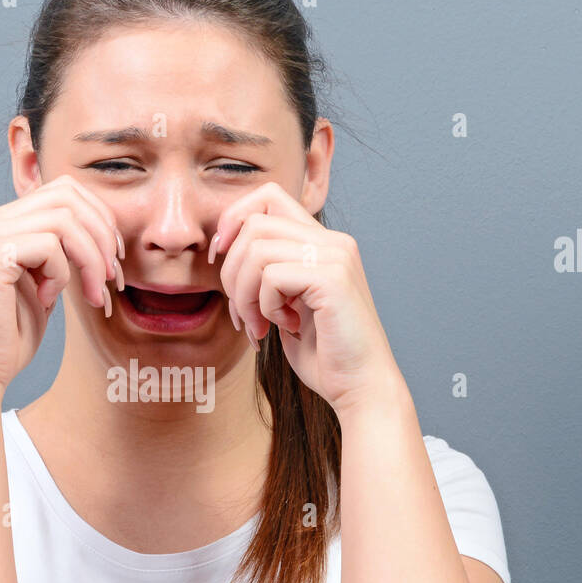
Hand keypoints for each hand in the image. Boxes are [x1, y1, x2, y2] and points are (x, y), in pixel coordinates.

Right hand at [0, 174, 123, 390]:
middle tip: (113, 276)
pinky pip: (50, 246)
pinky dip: (62, 275)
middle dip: (102, 234)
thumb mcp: (47, 282)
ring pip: (64, 218)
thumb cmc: (11, 334)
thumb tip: (106, 231)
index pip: (63, 191)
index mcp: (3, 222)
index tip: (114, 259)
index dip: (99, 218)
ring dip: (91, 259)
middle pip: (67, 194)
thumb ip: (64, 251)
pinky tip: (47, 300)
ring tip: (93, 295)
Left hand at [210, 182, 408, 417]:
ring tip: (259, 326)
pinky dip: (265, 306)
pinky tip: (284, 327)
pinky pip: (272, 276)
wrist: (361, 387)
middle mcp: (333, 242)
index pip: (268, 196)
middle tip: (243, 315)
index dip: (233, 220)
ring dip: (244, 295)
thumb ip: (265, 273)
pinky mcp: (333, 278)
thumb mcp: (286, 304)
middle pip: (254, 223)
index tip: (220, 259)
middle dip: (231, 273)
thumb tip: (223, 251)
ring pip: (257, 249)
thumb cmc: (324, 354)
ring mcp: (336, 257)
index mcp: (322, 243)